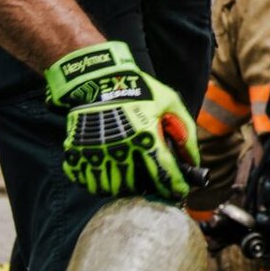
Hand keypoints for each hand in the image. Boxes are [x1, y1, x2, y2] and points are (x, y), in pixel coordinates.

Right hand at [45, 40, 200, 201]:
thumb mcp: (170, 103)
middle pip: (136, 185)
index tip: (179, 193)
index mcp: (144, 136)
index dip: (175, 187)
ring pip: (111, 187)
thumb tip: (192, 161)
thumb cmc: (139, 89)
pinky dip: (97, 183)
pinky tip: (108, 174)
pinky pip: (86, 181)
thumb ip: (185, 133)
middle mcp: (120, 147)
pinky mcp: (77, 151)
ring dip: (123, 187)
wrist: (100, 77)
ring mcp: (96, 151)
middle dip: (147, 187)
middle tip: (151, 183)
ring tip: (130, 178)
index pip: (164, 173)